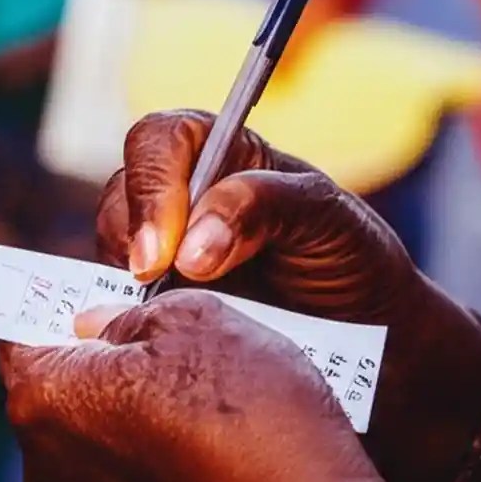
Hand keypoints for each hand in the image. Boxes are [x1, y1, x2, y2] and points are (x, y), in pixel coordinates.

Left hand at [0, 290, 398, 481]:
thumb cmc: (246, 410)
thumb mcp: (190, 317)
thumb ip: (125, 315)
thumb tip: (96, 327)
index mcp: (45, 395)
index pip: (20, 332)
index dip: (56, 306)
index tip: (85, 294)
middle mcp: (46, 460)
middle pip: (57, 384)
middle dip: (99, 356)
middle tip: (154, 329)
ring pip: (92, 429)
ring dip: (128, 402)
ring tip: (192, 380)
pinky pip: (122, 466)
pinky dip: (149, 446)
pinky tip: (200, 429)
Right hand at [97, 111, 480, 481]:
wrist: (369, 341)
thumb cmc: (354, 263)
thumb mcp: (329, 220)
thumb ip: (264, 206)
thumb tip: (193, 246)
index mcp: (223, 154)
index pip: (162, 140)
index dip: (151, 184)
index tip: (164, 248)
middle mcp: (184, 196)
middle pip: (121, 193)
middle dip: (130, 236)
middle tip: (154, 285)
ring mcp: (165, 252)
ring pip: (110, 251)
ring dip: (126, 283)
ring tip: (170, 316)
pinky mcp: (155, 303)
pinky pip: (115, 302)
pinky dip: (121, 318)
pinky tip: (152, 338)